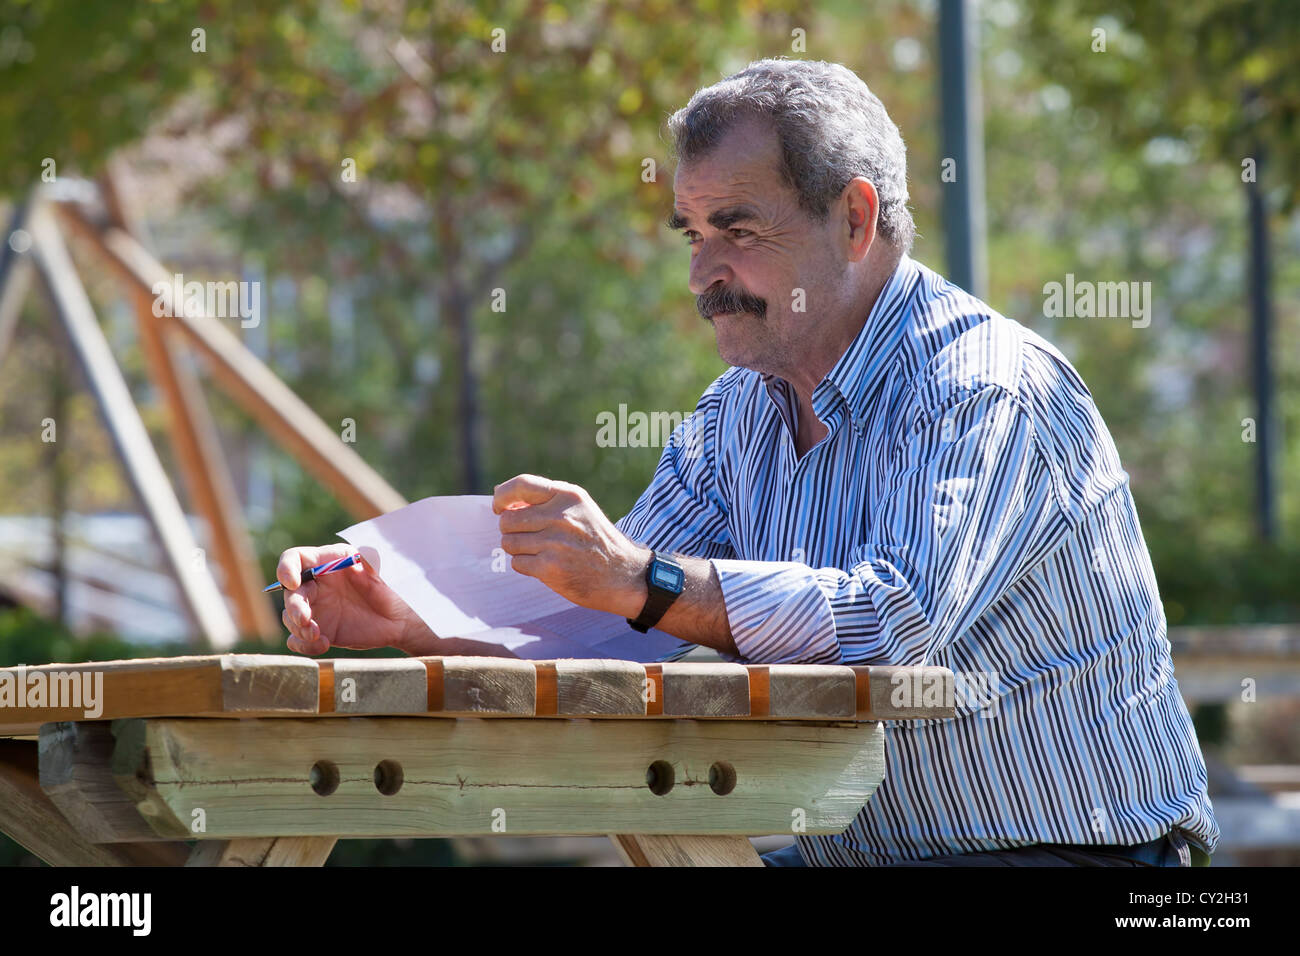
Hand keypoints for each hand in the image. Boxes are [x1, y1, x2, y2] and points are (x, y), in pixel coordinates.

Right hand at [274, 544, 431, 654]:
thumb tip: (353, 561)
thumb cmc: (391, 589)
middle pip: (290, 592)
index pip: (295, 558)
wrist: (400, 620)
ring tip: (318, 635)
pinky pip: (297, 639)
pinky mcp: (318, 630)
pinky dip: (303, 644)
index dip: (287, 567)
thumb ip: (368, 564)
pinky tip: (322, 645)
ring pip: (290, 616)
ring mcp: (315, 608)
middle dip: (294, 606)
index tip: (292, 582)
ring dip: (298, 628)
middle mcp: (316, 584)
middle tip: (306, 619)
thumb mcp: (382, 573)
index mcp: (327, 562)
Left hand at [493, 474, 649, 617]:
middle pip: (508, 520)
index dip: (502, 497)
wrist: (623, 574)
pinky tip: (545, 565)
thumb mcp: (579, 508)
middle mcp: (561, 516)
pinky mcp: (551, 568)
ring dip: (518, 549)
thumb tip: (501, 498)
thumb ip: (545, 500)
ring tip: (540, 552)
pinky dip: (526, 566)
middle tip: (528, 537)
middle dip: (511, 530)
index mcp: (568, 495)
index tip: (498, 507)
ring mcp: (555, 542)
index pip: (520, 485)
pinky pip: (517, 563)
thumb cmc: (595, 539)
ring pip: (509, 542)